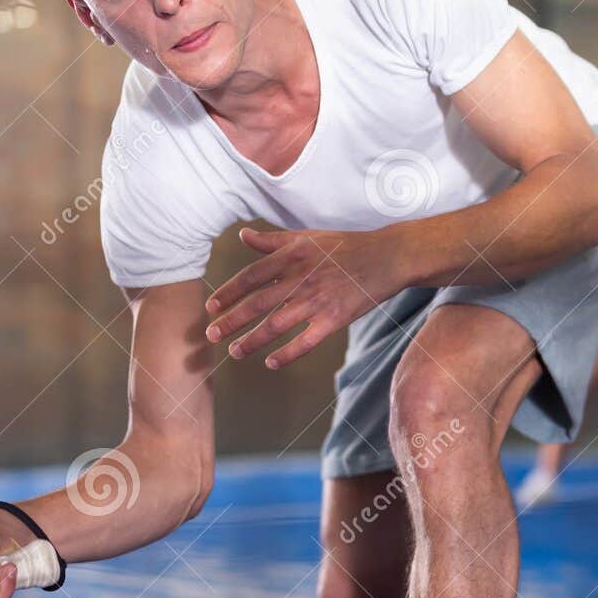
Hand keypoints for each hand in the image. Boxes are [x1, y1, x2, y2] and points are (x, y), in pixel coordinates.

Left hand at [204, 226, 404, 368]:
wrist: (386, 257)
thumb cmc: (344, 246)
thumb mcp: (306, 237)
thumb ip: (272, 240)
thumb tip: (243, 235)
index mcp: (292, 256)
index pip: (251, 277)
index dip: (229, 292)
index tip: (211, 307)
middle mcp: (301, 279)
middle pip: (258, 303)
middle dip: (231, 321)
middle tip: (210, 335)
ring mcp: (318, 301)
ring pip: (277, 325)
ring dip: (252, 340)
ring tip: (234, 351)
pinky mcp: (335, 319)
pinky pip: (306, 341)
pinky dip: (287, 354)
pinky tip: (270, 363)